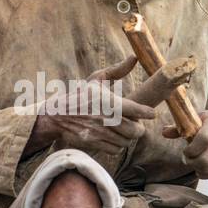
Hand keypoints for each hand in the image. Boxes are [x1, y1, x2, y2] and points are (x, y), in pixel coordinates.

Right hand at [25, 56, 155, 155]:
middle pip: (136, 130)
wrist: (57, 115)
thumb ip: (117, 70)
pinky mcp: (94, 143)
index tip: (150, 113)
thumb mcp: (96, 79)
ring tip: (124, 131)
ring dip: (128, 137)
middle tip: (135, 124)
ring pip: (127, 141)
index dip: (147, 113)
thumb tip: (134, 57)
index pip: (136, 110)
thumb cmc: (80, 95)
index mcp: (108, 101)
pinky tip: (114, 138)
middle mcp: (105, 118)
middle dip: (139, 128)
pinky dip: (118, 146)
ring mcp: (100, 132)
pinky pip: (116, 149)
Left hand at [163, 108, 207, 176]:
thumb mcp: (197, 119)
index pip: (203, 140)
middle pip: (205, 159)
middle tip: (187, 159)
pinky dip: (206, 173)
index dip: (190, 150)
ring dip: (198, 169)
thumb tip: (164, 132)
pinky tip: (202, 167)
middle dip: (191, 163)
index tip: (185, 152)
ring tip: (194, 162)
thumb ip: (180, 127)